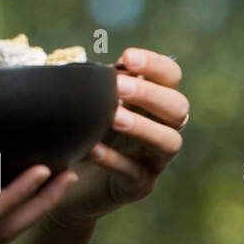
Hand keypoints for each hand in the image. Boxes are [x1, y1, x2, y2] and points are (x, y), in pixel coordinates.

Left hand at [45, 48, 187, 229]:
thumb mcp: (84, 104)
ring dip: (142, 126)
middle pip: (178, 108)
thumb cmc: (78, 130)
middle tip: (119, 87)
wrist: (65, 178)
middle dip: (150, 94)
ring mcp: (154, 159)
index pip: (170, 77)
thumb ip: (92, 85)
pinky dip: (115, 160)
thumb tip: (88, 67)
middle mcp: (161, 128)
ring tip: (114, 117)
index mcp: (151, 102)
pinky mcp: (139, 186)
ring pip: (169, 142)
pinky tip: (94, 149)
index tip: (127, 57)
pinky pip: (136, 173)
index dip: (156, 65)